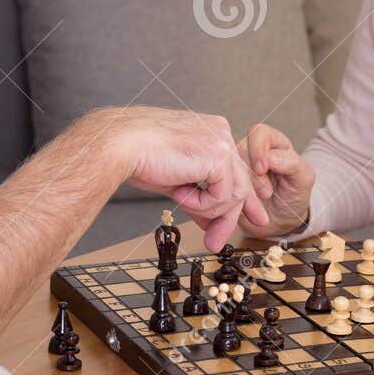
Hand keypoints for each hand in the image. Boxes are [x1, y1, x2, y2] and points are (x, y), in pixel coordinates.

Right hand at [92, 107, 265, 249]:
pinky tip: (180, 194)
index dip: (244, 198)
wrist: (122, 146)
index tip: (251, 217)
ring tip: (180, 201)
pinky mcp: (218, 157)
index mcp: (211, 131)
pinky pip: (222, 196)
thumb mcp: (177, 181)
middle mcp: (220, 132)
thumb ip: (198, 196)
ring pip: (234, 194)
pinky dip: (200, 204)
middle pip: (240, 184)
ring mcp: (221, 143)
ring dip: (207, 210)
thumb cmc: (139, 156)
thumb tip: (211, 221)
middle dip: (229, 218)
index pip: (236, 170)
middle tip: (215, 242)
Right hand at [235, 123, 314, 236]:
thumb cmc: (294, 196)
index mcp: (272, 142)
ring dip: (242, 189)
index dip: (259, 150)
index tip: (263, 169)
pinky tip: (243, 208)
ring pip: (228, 168)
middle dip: (252, 175)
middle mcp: (251, 150)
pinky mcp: (225, 182)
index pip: (259, 133)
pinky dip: (231, 197)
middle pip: (240, 150)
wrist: (281, 221)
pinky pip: (221, 185)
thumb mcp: (304, 179)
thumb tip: (269, 157)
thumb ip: (292, 162)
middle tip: (266, 194)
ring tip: (257, 204)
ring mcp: (236, 166)